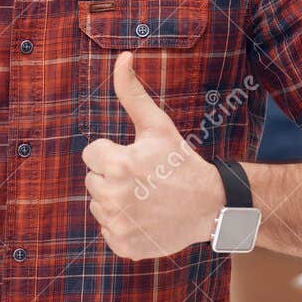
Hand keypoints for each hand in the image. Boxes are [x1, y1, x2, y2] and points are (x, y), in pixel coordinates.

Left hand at [80, 51, 221, 259]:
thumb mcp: (157, 125)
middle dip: (113, 177)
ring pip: (98, 206)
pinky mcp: (124, 246)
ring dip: (116, 202)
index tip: (136, 158)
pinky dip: (123, 226)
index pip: (91, 155)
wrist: (210, 205)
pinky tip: (145, 218)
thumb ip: (132, 92)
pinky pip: (107, 231)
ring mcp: (119, 224)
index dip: (112, 153)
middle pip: (92, 181)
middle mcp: (115, 196)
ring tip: (145, 198)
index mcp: (119, 164)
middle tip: (144, 180)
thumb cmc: (180, 161)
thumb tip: (123, 56)